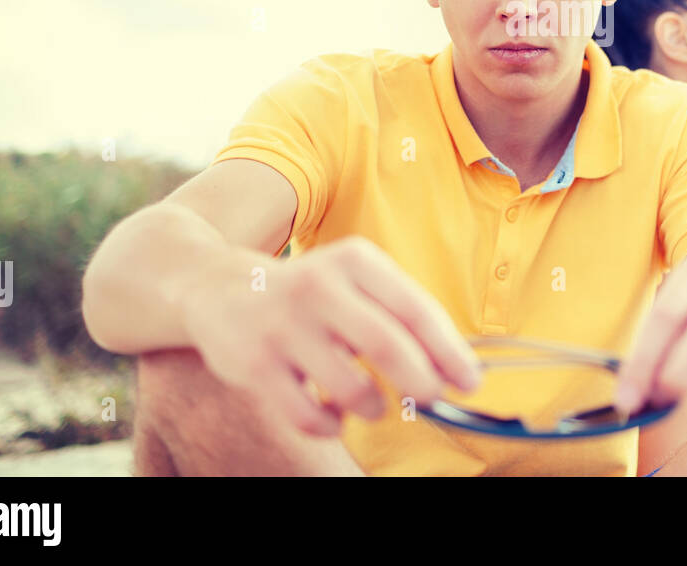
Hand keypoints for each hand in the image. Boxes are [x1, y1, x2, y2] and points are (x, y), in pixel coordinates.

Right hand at [181, 237, 482, 436]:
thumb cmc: (310, 294)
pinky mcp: (254, 365)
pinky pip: (309, 415)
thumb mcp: (353, 281)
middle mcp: (317, 287)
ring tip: (373, 403)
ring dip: (373, 406)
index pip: (414, 308)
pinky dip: (332, 424)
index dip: (448, 350)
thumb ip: (398, 314)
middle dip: (421, 381)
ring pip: (349, 387)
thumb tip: (455, 367)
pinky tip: (334, 414)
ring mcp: (283, 326)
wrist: (217, 286)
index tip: (469, 381)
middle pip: (386, 345)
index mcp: (354, 261)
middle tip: (432, 398)